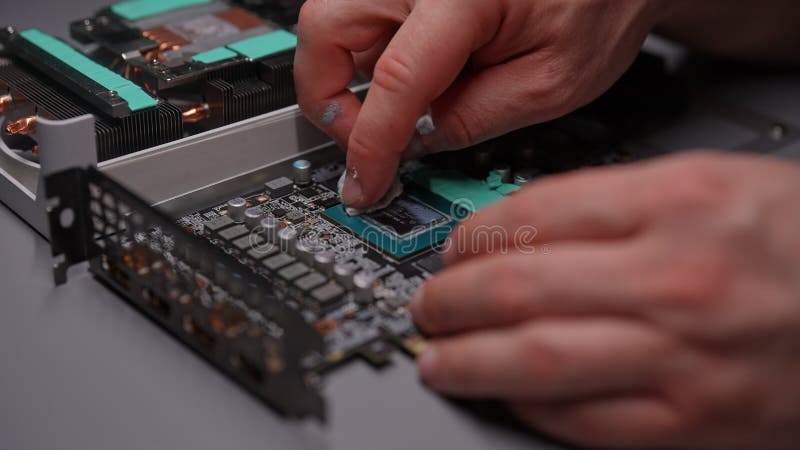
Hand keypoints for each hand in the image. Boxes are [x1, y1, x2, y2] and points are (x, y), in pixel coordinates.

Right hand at [294, 0, 665, 207]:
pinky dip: (369, 51)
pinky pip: (361, 14)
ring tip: (400, 100)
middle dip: (329, 98)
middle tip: (364, 136)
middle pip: (324, 30)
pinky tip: (413, 70)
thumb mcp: (550, 84)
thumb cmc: (598, 6)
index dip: (369, 145)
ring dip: (348, 73)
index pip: (394, 80)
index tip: (364, 183)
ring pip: (332, 22)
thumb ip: (476, 119)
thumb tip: (417, 141)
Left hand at [409, 152, 799, 449]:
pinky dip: (528, 408)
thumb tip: (520, 230)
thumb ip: (614, 201)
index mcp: (678, 202)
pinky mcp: (693, 421)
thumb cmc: (796, 240)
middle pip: (517, 287)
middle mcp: (675, 277)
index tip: (452, 249)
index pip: (533, 214)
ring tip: (437, 359)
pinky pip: (584, 420)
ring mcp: (682, 357)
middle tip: (427, 306)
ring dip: (467, 362)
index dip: (470, 235)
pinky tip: (504, 396)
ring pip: (535, 361)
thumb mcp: (711, 182)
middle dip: (449, 299)